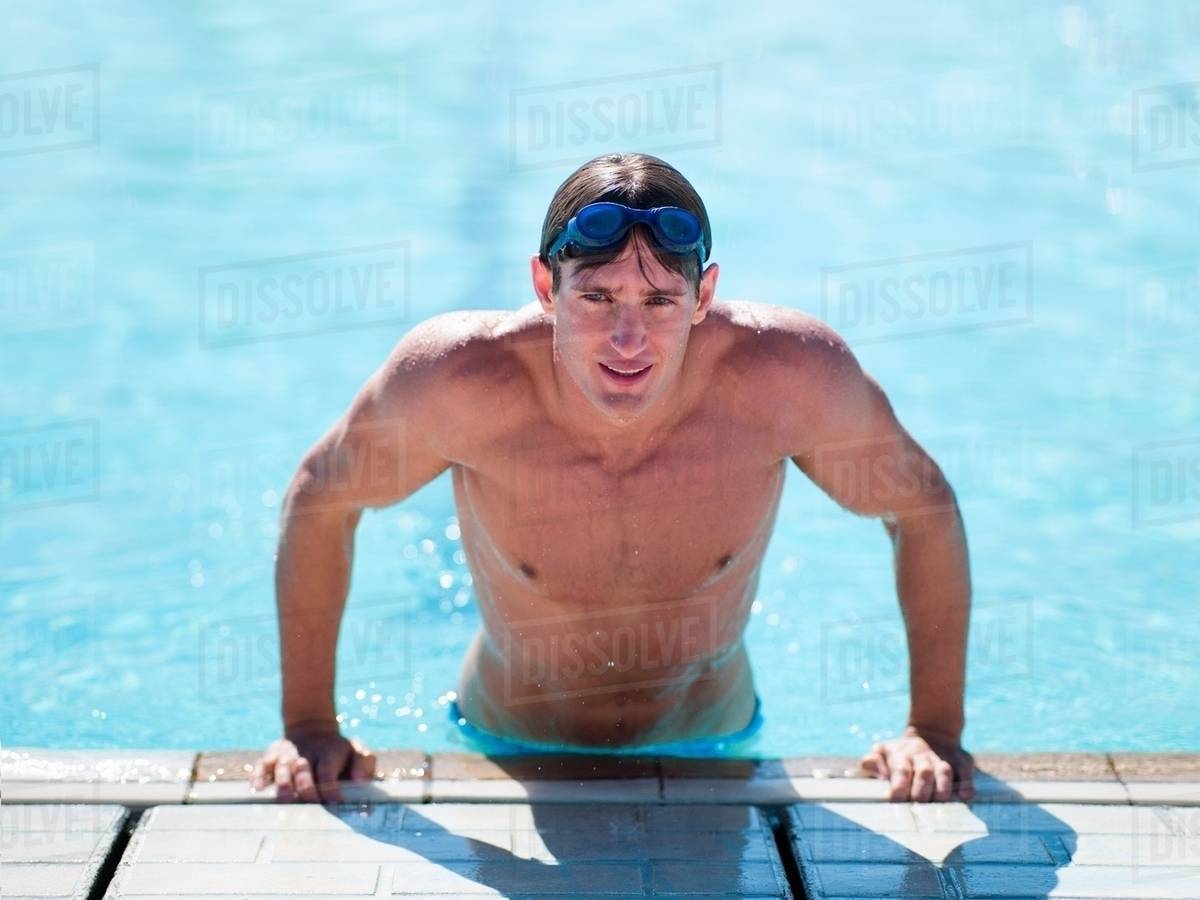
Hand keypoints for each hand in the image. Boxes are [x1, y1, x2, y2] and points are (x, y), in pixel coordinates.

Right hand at [250, 723, 376, 802]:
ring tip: (286, 802)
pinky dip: (258, 777)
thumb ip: (364, 764)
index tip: (334, 804)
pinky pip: (260, 766)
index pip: (328, 770)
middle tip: (310, 807)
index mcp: (329, 752)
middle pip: (303, 770)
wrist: (311, 728)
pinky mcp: (270, 756)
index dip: (330, 788)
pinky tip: (258, 789)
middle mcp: (306, 752)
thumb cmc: (337, 752)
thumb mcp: (356, 751)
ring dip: (283, 785)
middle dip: (306, 788)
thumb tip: (361, 781)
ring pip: (282, 769)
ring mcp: (286, 754)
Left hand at [859, 726, 974, 802]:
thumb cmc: (899, 755)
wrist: (931, 732)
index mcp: (901, 754)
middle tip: (918, 810)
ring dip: (943, 789)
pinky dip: (967, 784)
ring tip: (941, 806)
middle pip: (924, 772)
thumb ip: (872, 762)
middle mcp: (923, 756)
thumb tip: (871, 768)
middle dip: (921, 792)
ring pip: (944, 771)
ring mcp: (943, 758)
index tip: (895, 802)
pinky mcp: (962, 760)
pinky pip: (966, 771)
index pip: (900, 770)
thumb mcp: (881, 753)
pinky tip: (966, 797)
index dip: (898, 786)